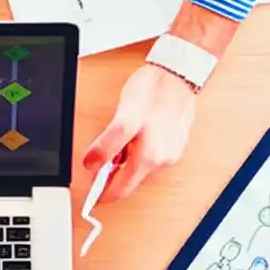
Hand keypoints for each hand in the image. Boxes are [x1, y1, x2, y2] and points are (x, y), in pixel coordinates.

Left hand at [83, 64, 195, 202]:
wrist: (178, 74)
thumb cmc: (153, 91)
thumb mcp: (123, 117)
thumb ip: (107, 144)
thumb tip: (91, 163)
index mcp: (149, 158)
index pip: (121, 191)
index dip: (102, 194)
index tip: (91, 194)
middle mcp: (162, 161)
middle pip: (130, 182)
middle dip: (113, 176)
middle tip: (100, 162)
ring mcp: (170, 155)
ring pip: (140, 170)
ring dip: (126, 164)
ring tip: (120, 143)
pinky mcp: (174, 146)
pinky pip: (151, 159)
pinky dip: (138, 155)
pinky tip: (136, 138)